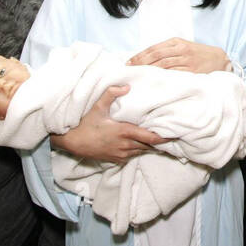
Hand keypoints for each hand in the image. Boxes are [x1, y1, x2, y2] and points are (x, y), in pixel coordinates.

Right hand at [51, 85, 166, 162]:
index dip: (163, 138)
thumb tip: (126, 86)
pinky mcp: (115, 159)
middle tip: (169, 136)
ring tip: (157, 140)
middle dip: (158, 142)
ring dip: (147, 146)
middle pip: (148, 146)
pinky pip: (131, 156)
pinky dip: (137, 151)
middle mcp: (125, 145)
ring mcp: (120, 154)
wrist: (71, 142)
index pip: (150, 138)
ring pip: (140, 151)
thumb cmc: (85, 124)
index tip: (174, 135)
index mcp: (124, 132)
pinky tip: (139, 145)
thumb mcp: (97, 106)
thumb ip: (111, 93)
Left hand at [128, 38, 229, 73]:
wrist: (219, 59)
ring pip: (163, 65)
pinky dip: (163, 77)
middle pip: (156, 56)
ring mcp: (187, 60)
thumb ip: (168, 50)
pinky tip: (154, 81)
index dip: (140, 55)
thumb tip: (147, 59)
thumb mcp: (184, 46)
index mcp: (177, 42)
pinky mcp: (192, 71)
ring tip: (138, 76)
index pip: (154, 48)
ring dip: (149, 70)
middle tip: (129, 70)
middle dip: (141, 63)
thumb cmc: (198, 54)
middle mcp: (181, 49)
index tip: (129, 62)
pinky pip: (174, 74)